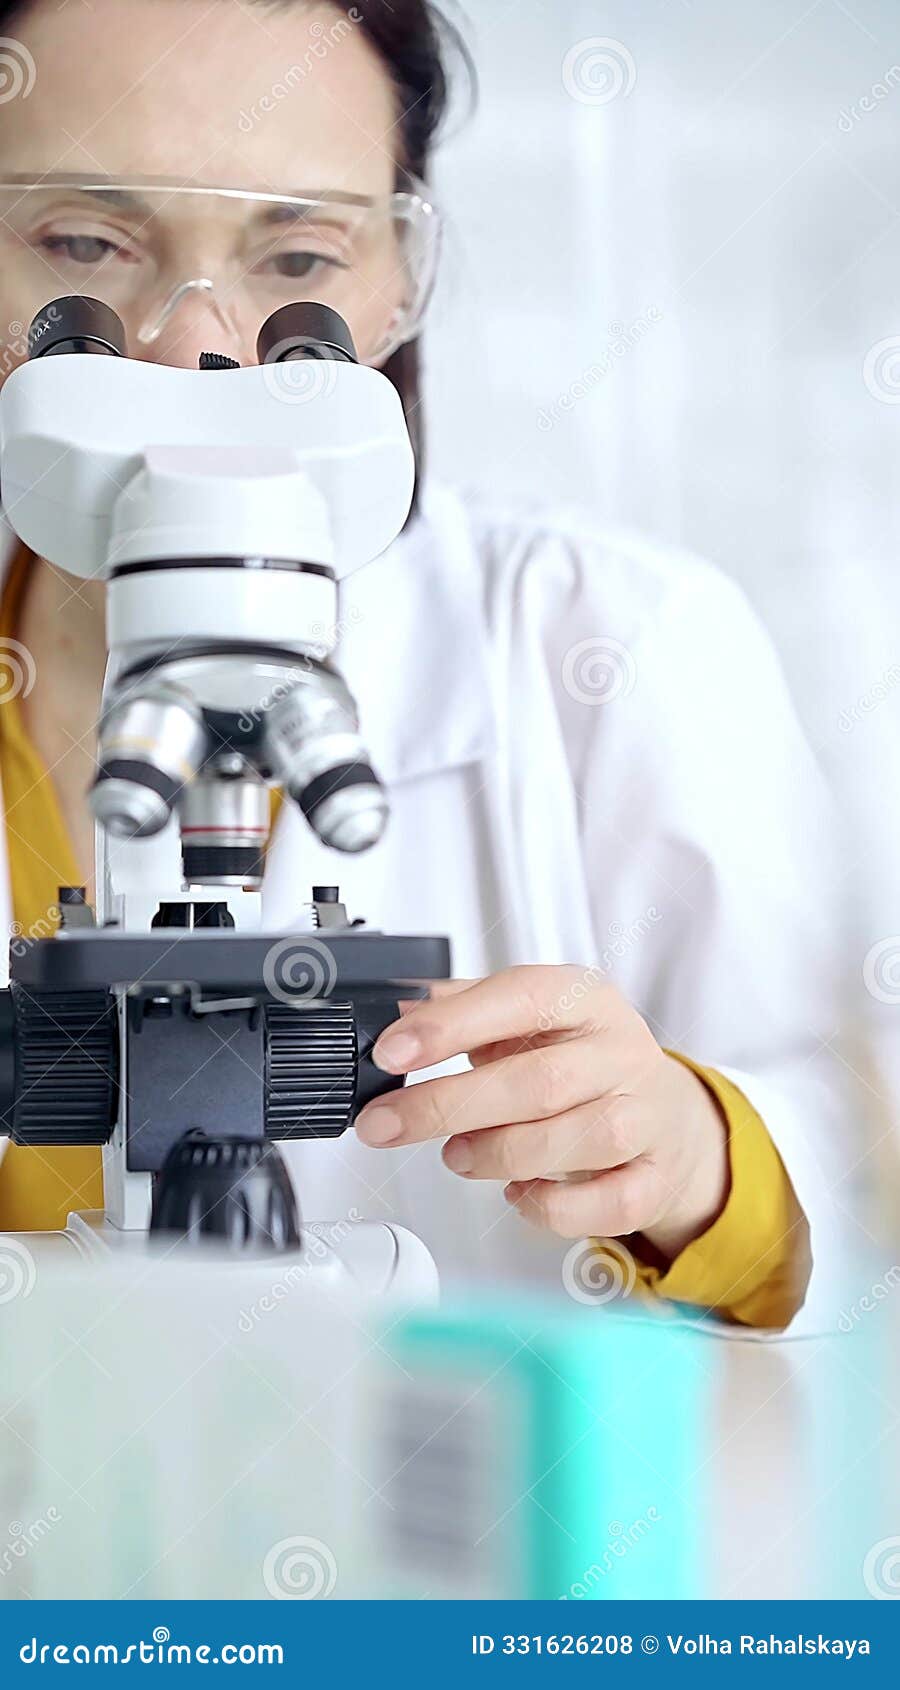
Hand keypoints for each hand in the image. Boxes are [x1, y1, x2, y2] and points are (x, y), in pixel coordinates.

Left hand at [355, 967, 730, 1260]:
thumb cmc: (580, 1063)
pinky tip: (516, 1192)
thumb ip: (463, 1008)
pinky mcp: (655, 1177)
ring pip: (573, 1141)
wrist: (665, 1115)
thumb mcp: (526, 1018)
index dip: (451, 1026)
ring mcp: (645, 1116)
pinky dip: (549, 1207)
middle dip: (448, 1107)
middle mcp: (620, 1052)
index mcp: (584, 999)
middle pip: (538, 1081)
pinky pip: (605, 1204)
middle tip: (387, 1124)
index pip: (519, 998)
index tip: (391, 1053)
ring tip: (456, 1155)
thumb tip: (397, 1011)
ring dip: (497, 1154)